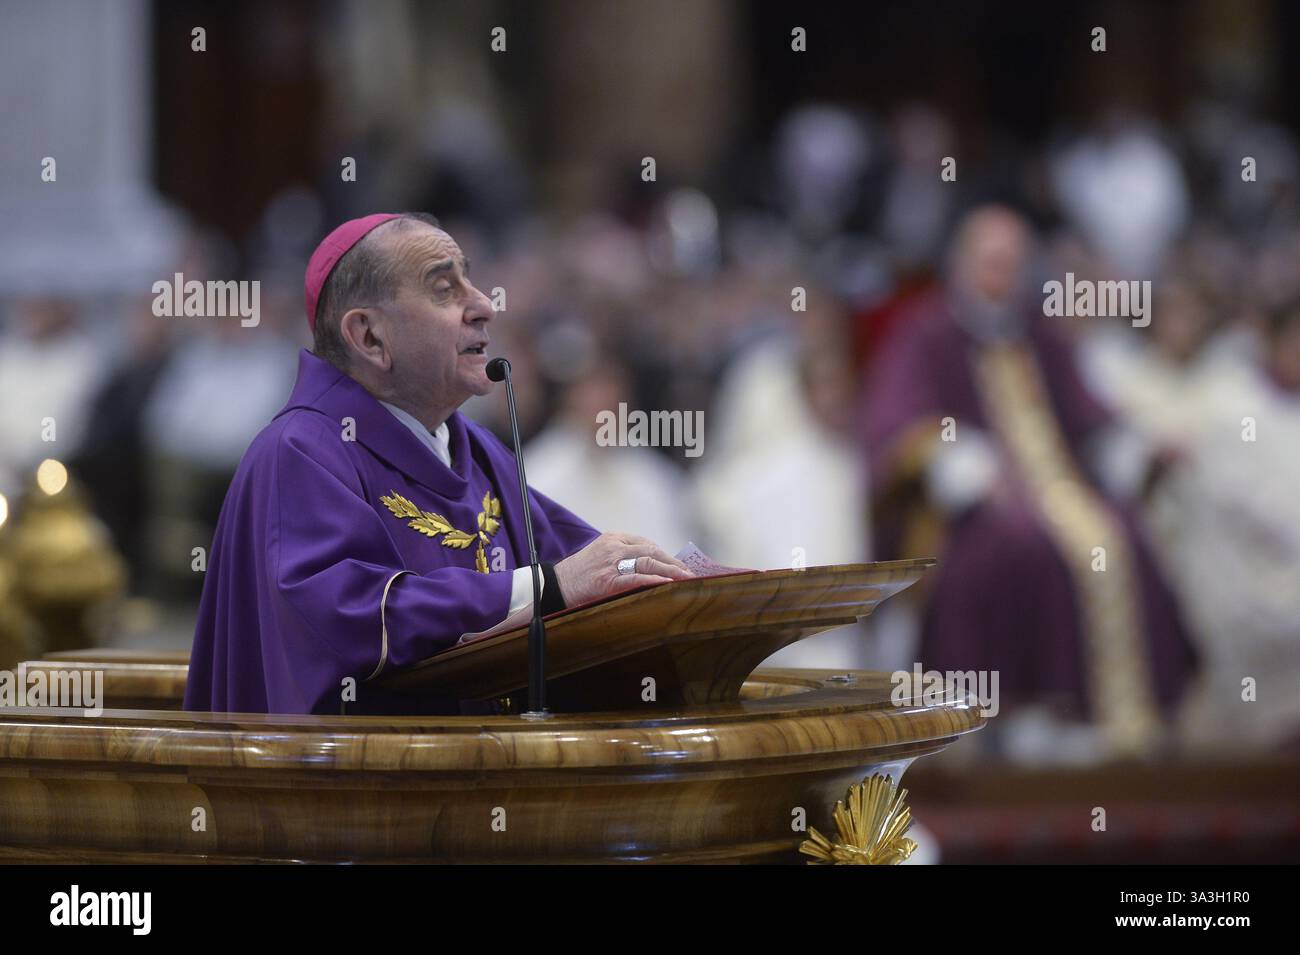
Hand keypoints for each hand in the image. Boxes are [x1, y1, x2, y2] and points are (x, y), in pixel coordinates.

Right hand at [554, 532, 693, 605]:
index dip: (665, 554)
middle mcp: (614, 547)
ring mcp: (611, 563)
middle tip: (689, 573)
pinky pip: (636, 578)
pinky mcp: (607, 581)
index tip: (678, 564)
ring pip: (648, 563)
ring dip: (670, 571)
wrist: (553, 586)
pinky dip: (654, 580)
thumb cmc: (577, 574)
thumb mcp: (599, 556)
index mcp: (613, 538)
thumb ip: (621, 556)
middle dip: (673, 562)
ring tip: (686, 578)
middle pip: (651, 551)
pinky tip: (667, 583)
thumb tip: (649, 567)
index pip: (646, 543)